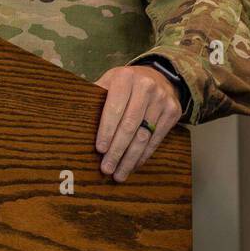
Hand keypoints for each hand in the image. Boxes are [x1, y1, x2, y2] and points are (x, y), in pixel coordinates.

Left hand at [94, 65, 180, 180]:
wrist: (157, 76)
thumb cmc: (125, 85)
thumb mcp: (109, 81)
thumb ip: (96, 96)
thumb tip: (76, 120)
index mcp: (125, 78)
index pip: (114, 109)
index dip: (106, 131)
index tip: (99, 150)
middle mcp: (146, 86)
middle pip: (129, 125)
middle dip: (117, 150)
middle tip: (106, 168)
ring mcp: (162, 99)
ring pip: (144, 136)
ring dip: (130, 158)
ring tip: (119, 174)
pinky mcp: (173, 111)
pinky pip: (156, 139)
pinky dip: (144, 155)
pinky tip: (133, 165)